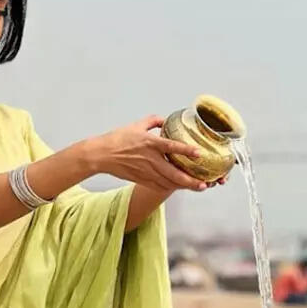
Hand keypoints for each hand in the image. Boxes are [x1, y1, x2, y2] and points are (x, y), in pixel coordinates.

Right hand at [88, 116, 207, 190]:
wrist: (101, 155)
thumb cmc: (118, 138)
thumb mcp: (136, 125)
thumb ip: (153, 121)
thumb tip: (166, 119)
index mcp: (150, 143)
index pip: (171, 147)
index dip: (186, 150)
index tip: (199, 153)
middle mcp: (150, 159)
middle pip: (174, 173)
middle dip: (191, 180)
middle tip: (205, 183)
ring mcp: (147, 172)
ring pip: (169, 183)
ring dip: (185, 187)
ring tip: (199, 187)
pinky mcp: (142, 180)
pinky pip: (160, 187)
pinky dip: (172, 188)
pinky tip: (181, 188)